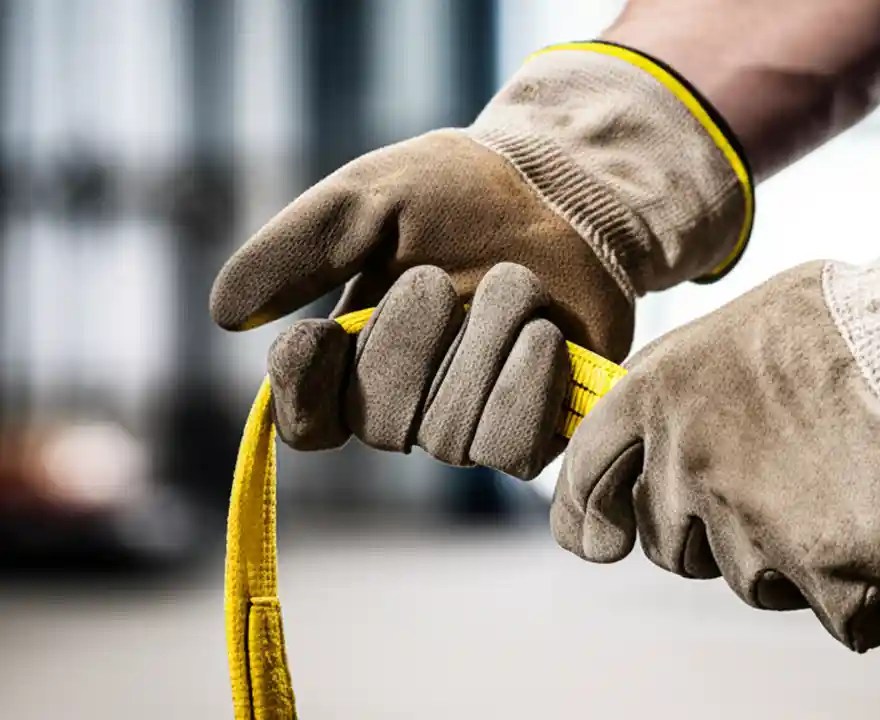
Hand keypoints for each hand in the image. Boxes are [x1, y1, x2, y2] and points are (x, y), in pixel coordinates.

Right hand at [209, 43, 751, 479]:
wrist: (560, 191)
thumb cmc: (456, 193)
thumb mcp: (368, 199)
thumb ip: (301, 249)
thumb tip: (226, 313)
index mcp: (352, 358)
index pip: (306, 423)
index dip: (304, 391)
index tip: (313, 334)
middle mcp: (408, 404)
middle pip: (381, 425)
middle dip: (411, 342)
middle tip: (438, 278)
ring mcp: (472, 424)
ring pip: (451, 439)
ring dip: (483, 347)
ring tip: (512, 283)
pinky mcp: (535, 429)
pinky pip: (514, 450)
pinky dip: (527, 383)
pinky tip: (544, 332)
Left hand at [550, 150, 879, 649]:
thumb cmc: (854, 318)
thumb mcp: (747, 323)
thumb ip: (705, 382)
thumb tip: (705, 415)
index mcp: (659, 393)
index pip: (587, 473)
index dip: (587, 515)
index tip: (594, 541)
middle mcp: (688, 463)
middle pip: (672, 546)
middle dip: (715, 540)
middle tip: (779, 505)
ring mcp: (750, 524)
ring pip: (755, 583)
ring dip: (797, 563)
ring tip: (854, 505)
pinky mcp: (823, 571)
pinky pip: (842, 618)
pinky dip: (869, 602)